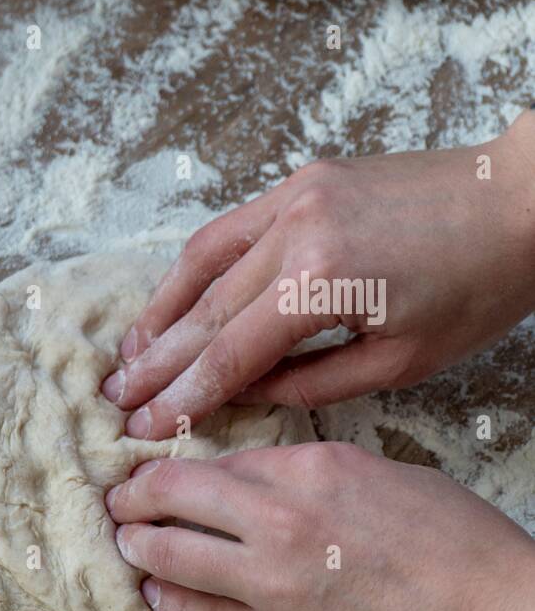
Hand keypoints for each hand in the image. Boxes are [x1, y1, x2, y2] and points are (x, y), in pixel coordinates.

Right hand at [103, 112, 534, 439]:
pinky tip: (170, 300)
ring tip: (128, 355)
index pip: (231, 354)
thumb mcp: (400, 362)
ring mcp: (293, 200)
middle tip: (116, 400)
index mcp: (326, 284)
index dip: (183, 396)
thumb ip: (307, 382)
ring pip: (201, 265)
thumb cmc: (476, 287)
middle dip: (157, 363)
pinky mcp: (298, 183)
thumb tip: (239, 394)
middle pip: (204, 313)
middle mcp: (297, 233)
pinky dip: (190, 269)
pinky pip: (226, 230)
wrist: (519, 199)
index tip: (145, 426)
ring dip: (160, 314)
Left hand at [104, 442, 534, 610]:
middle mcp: (280, 519)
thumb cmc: (464, 554)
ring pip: (168, 555)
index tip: (156, 473)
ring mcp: (271, 584)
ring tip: (126, 545)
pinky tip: (155, 594)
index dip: (176, 466)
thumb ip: (320, 476)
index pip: (216, 461)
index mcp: (313, 469)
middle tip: (117, 503)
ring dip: (137, 547)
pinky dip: (166, 601)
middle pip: (171, 496)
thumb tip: (267, 481)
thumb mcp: (392, 480)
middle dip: (133, 497)